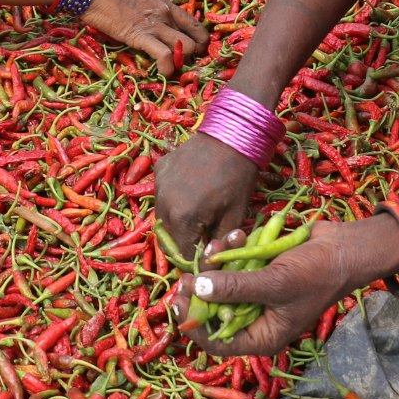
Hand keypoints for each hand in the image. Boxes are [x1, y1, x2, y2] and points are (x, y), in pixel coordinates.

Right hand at [81, 0, 208, 74]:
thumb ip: (150, 10)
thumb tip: (151, 23)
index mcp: (165, 4)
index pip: (195, 24)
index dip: (200, 41)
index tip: (194, 51)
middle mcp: (166, 14)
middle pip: (195, 39)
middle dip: (192, 56)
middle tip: (181, 64)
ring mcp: (155, 25)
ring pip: (186, 48)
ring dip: (181, 63)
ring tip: (171, 69)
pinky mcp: (141, 36)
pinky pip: (164, 55)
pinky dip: (166, 68)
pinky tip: (162, 72)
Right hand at [152, 132, 258, 260]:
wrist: (233, 133)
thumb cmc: (239, 177)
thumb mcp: (235, 216)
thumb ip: (219, 245)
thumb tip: (209, 266)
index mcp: (182, 217)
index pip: (181, 255)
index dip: (195, 261)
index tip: (207, 256)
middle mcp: (163, 202)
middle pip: (168, 238)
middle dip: (185, 244)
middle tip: (204, 238)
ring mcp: (158, 183)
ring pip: (163, 217)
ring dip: (177, 223)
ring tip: (199, 215)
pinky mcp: (159, 169)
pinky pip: (162, 195)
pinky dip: (174, 200)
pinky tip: (192, 192)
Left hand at [174, 215, 398, 357]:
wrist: (345, 246)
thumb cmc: (318, 273)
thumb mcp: (276, 283)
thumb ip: (236, 288)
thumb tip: (199, 289)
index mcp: (262, 336)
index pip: (218, 342)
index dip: (196, 325)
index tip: (179, 301)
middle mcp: (256, 319)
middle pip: (214, 312)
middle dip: (202, 289)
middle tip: (188, 272)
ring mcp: (256, 294)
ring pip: (220, 284)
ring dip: (216, 262)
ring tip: (220, 242)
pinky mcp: (257, 271)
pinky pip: (233, 264)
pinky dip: (231, 249)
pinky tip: (239, 233)